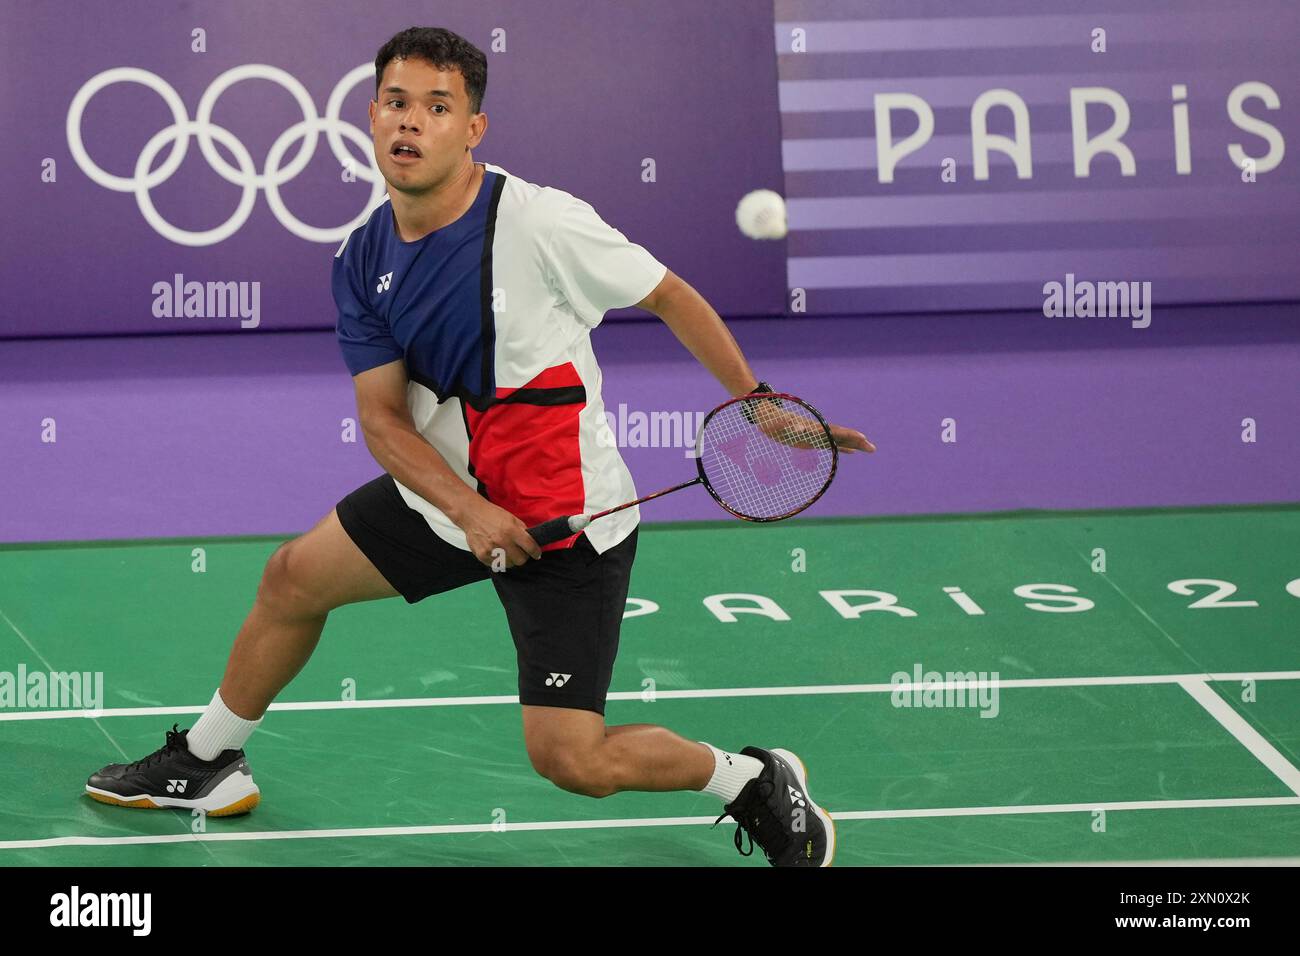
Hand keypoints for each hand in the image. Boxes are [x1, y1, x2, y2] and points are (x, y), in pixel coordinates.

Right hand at [451, 495, 541, 568]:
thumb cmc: (493, 515)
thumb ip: (522, 530)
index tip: (537, 554)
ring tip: (507, 552)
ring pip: (509, 564)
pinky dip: (499, 561)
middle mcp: (502, 541)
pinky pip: (496, 565)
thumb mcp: (512, 518)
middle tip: (520, 552)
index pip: (530, 547)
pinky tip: (497, 552)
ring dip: (511, 560)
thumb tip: (532, 542)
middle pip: (520, 560)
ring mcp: (491, 550)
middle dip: (523, 557)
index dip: (536, 552)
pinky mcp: (482, 556)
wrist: (472, 515)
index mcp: (511, 530)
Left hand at [753, 402, 875, 454]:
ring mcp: (814, 435)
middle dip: (857, 442)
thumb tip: (798, 428)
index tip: (862, 438)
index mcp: (811, 427)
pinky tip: (850, 452)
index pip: (833, 431)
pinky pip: (829, 444)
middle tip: (873, 448)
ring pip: (838, 440)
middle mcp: (816, 431)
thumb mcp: (777, 423)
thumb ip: (787, 424)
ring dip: (853, 445)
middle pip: (840, 436)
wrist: (764, 415)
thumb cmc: (769, 420)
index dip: (847, 435)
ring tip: (869, 449)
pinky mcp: (809, 440)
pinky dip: (841, 448)